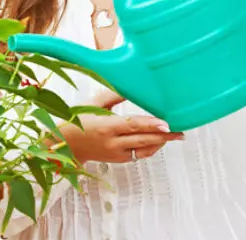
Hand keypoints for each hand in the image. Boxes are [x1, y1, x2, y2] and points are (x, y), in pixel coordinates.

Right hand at [58, 89, 183, 163]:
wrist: (66, 144)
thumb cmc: (78, 119)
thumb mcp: (93, 104)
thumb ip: (112, 95)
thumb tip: (131, 86)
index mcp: (105, 126)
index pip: (133, 125)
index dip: (151, 125)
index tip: (167, 123)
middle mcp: (112, 142)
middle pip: (143, 140)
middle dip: (164, 136)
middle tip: (180, 131)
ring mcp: (115, 153)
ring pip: (144, 150)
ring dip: (160, 143)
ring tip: (174, 135)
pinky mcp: (118, 160)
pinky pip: (139, 155)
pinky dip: (150, 148)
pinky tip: (158, 140)